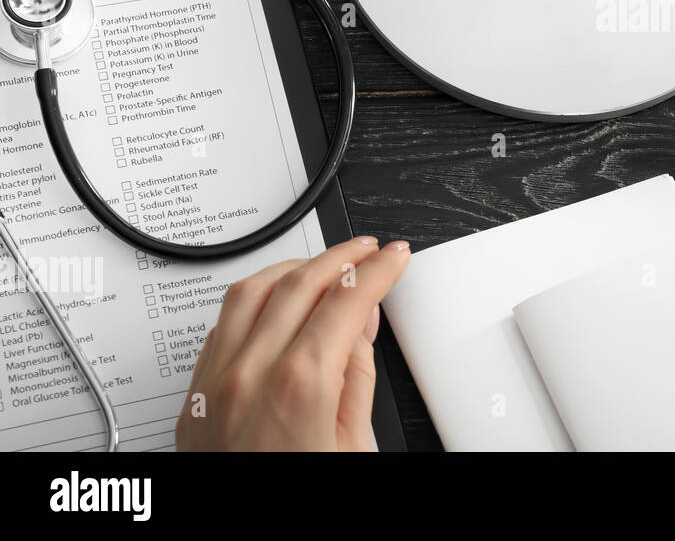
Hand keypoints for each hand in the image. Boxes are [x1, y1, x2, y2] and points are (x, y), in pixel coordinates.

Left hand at [175, 237, 410, 450]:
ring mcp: (215, 382)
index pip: (347, 298)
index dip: (380, 270)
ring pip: (251, 290)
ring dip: (294, 267)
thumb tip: (360, 328)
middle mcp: (249, 373)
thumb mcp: (352, 448)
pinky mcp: (193, 396)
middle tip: (369, 251)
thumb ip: (357, 377)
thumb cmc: (295, 508)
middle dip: (343, 256)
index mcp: (299, 384)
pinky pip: (221, 324)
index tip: (395, 259)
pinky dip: (255, 298)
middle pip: (300, 281)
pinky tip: (275, 299)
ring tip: (324, 264)